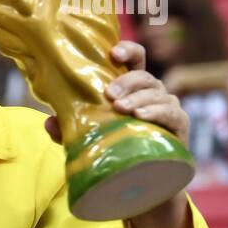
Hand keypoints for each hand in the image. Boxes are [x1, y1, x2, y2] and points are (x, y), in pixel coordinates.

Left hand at [43, 40, 187, 143]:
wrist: (141, 177)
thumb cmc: (115, 147)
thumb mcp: (87, 136)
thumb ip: (67, 128)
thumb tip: (49, 121)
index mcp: (131, 86)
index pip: (134, 58)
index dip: (127, 50)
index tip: (112, 53)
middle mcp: (151, 92)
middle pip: (143, 76)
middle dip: (126, 81)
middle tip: (109, 94)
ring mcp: (167, 106)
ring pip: (156, 93)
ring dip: (137, 98)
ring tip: (121, 108)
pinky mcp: (178, 124)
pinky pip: (171, 113)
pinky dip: (156, 112)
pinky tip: (141, 115)